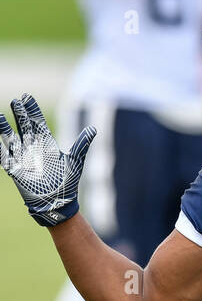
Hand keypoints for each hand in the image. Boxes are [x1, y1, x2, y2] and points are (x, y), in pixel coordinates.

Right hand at [0, 95, 95, 226]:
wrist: (58, 203)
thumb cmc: (67, 183)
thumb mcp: (75, 161)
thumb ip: (82, 144)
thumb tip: (93, 128)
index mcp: (46, 145)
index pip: (37, 122)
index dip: (32, 110)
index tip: (27, 97)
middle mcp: (33, 149)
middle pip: (24, 127)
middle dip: (20, 114)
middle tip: (16, 101)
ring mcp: (23, 159)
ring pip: (11, 139)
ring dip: (5, 128)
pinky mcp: (16, 171)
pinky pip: (4, 158)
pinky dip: (0, 149)